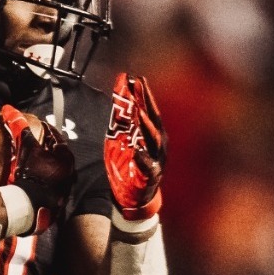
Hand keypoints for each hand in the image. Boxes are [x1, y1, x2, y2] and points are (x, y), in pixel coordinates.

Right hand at [0, 104, 73, 214]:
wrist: (28, 205)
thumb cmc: (30, 173)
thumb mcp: (25, 146)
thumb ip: (19, 127)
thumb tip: (9, 109)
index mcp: (66, 156)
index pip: (57, 137)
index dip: (46, 130)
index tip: (38, 127)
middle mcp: (69, 171)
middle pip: (57, 153)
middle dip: (46, 147)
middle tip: (34, 142)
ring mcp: (64, 186)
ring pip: (54, 169)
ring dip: (44, 163)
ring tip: (31, 160)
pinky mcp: (57, 199)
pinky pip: (50, 183)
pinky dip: (43, 178)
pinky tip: (32, 177)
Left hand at [104, 72, 165, 222]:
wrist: (135, 197)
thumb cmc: (130, 166)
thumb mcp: (121, 140)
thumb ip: (120, 122)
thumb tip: (116, 101)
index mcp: (152, 133)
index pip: (147, 109)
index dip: (143, 94)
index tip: (137, 78)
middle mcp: (157, 143)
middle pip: (153, 118)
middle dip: (146, 101)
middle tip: (140, 86)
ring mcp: (157, 158)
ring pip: (153, 139)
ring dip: (146, 125)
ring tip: (138, 112)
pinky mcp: (151, 175)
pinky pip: (147, 166)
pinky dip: (142, 158)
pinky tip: (137, 151)